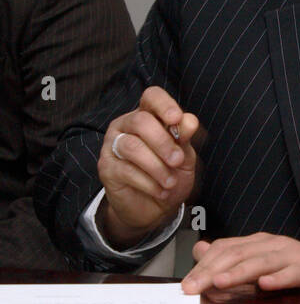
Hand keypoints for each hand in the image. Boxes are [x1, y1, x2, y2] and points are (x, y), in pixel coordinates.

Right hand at [98, 87, 200, 247]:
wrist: (156, 207)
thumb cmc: (171, 173)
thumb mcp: (184, 155)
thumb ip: (185, 138)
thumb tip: (189, 120)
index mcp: (149, 116)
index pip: (151, 97)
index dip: (164, 104)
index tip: (176, 119)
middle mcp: (127, 125)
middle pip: (140, 121)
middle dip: (163, 142)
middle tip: (178, 160)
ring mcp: (113, 145)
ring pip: (131, 146)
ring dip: (156, 166)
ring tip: (170, 182)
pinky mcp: (106, 167)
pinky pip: (125, 169)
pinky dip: (148, 182)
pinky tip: (160, 190)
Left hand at [181, 233, 299, 295]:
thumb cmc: (297, 268)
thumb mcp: (260, 263)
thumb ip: (232, 258)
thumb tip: (200, 249)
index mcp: (259, 242)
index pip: (225, 248)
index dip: (204, 265)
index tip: (186, 285)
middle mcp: (274, 244)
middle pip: (239, 254)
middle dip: (213, 271)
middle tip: (193, 288)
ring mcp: (294, 254)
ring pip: (262, 261)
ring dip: (239, 272)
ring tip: (220, 283)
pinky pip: (294, 272)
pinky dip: (279, 278)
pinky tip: (265, 285)